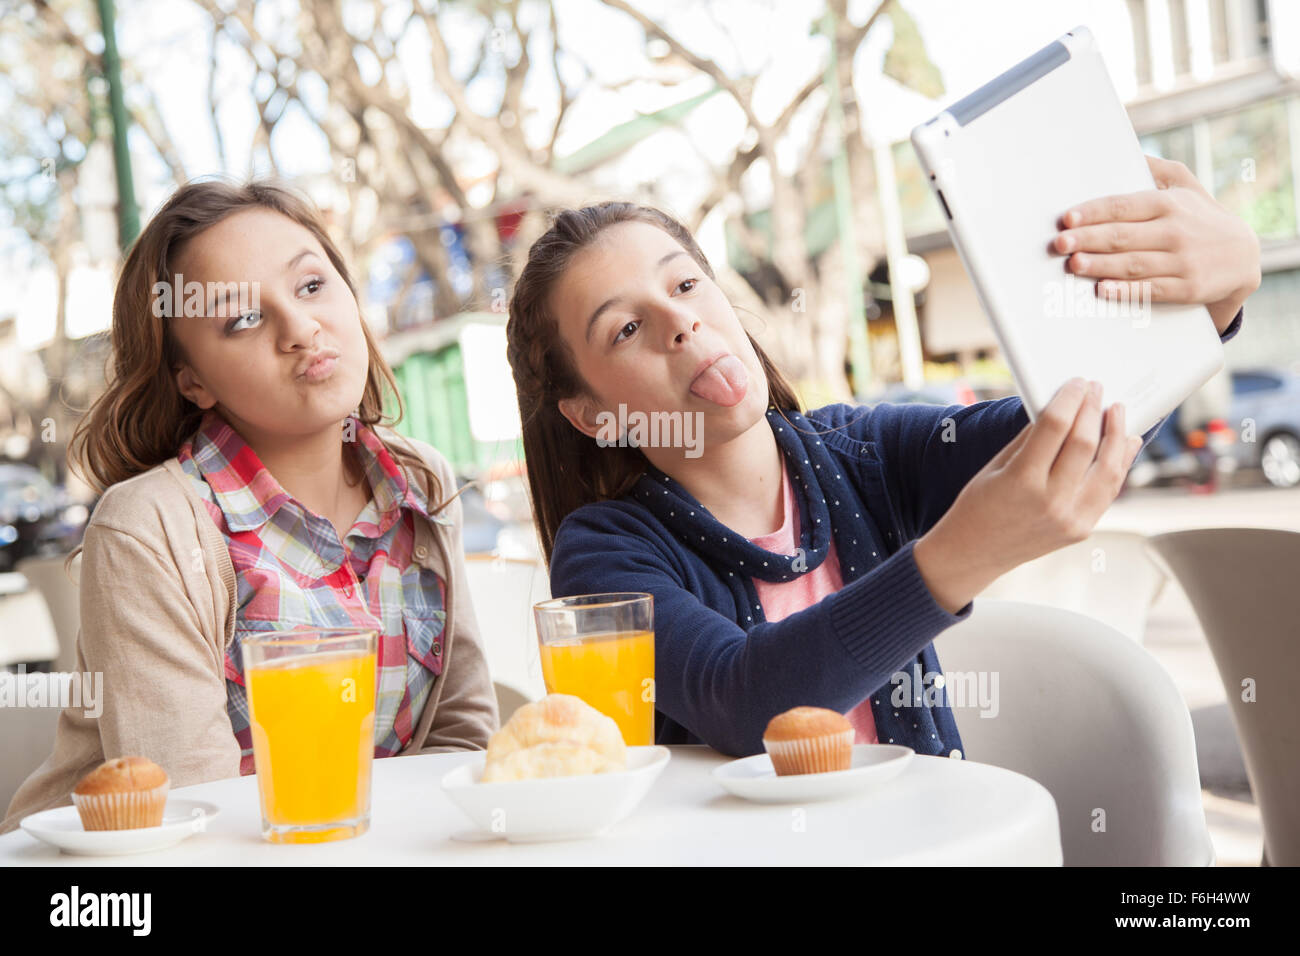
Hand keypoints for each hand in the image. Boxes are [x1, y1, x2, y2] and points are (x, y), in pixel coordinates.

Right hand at [913, 378, 1141, 614]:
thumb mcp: (996, 466)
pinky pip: (1108, 491)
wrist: (973, 553)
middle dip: (1093, 410)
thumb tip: (1061, 409)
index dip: (1070, 399)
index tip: (1077, 383)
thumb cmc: (978, 505)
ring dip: (1116, 435)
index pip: (1055, 427)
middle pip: (1084, 444)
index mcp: (1021, 481)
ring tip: (1117, 412)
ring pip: (1107, 468)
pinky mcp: (1081, 529)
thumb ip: (1031, 439)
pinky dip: (1119, 464)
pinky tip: (1123, 444)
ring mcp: (1069, 519)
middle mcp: (1050, 501)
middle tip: (1096, 389)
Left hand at [1052, 155, 1260, 334]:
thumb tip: (1128, 149)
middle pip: (1124, 236)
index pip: (1124, 206)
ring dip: (1101, 265)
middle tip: (1060, 243)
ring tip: (1074, 264)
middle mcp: (1175, 231)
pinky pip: (1152, 289)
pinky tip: (1103, 289)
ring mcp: (1182, 261)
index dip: (1094, 212)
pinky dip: (1127, 290)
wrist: (1244, 257)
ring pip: (1134, 264)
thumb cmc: (1203, 217)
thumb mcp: (1187, 186)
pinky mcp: (1187, 288)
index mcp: (1168, 204)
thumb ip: (1157, 170)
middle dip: (1089, 239)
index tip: (1067, 218)